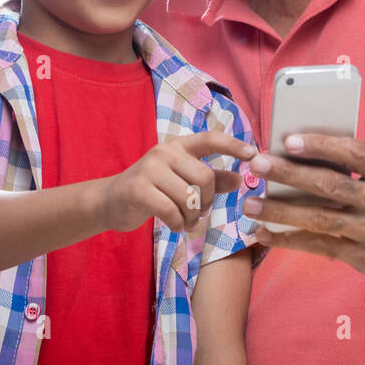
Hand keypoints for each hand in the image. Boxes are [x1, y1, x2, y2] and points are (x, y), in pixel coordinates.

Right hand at [100, 132, 256, 233]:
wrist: (111, 201)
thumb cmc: (153, 190)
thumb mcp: (182, 181)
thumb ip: (210, 180)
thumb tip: (239, 179)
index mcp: (178, 146)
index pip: (210, 139)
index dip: (233, 145)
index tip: (253, 153)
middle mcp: (165, 152)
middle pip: (204, 177)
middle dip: (207, 201)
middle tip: (200, 212)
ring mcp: (149, 169)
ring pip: (188, 197)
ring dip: (192, 217)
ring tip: (187, 221)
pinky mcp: (138, 189)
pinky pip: (171, 211)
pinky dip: (179, 224)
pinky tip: (175, 226)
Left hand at [244, 95, 364, 284]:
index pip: (353, 154)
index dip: (321, 146)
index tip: (288, 139)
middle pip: (330, 185)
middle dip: (290, 174)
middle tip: (257, 164)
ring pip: (319, 218)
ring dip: (281, 211)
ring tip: (250, 202)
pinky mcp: (361, 256)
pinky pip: (320, 246)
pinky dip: (289, 240)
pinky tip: (263, 233)